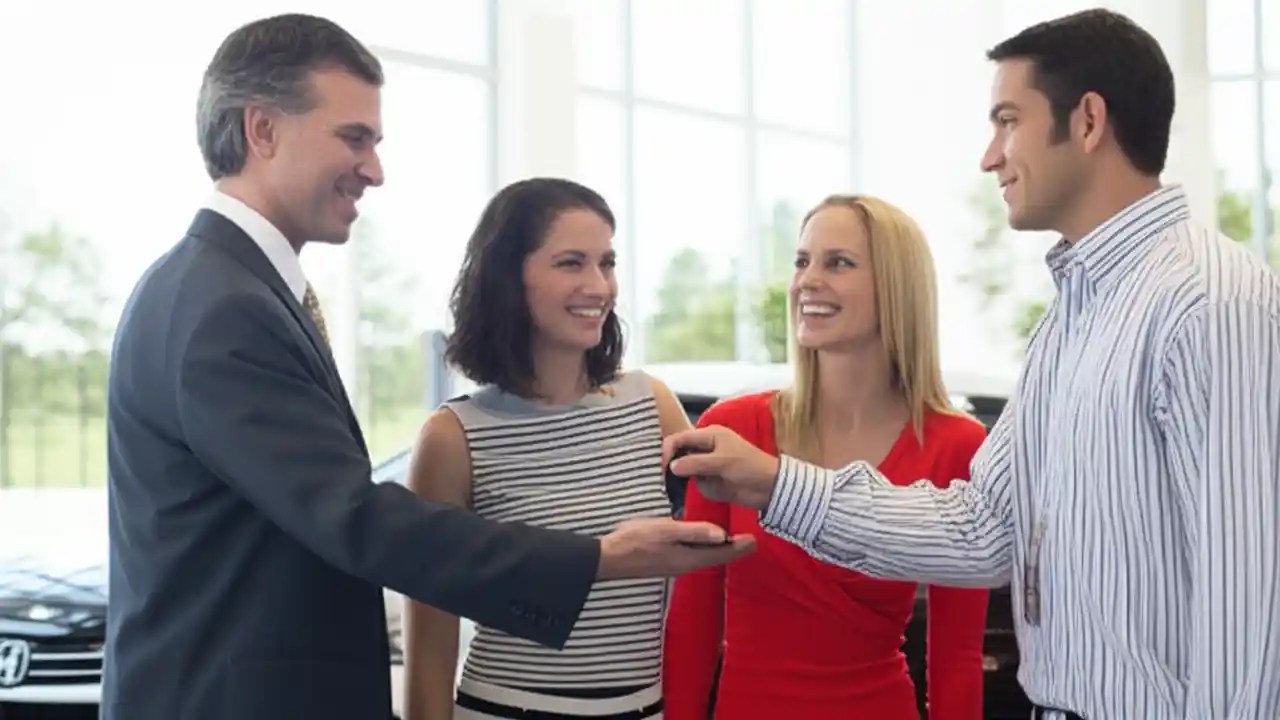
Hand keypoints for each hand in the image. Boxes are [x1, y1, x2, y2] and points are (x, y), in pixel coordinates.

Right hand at [596, 518, 755, 579]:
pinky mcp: (665, 562)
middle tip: (749, 541)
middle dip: (732, 549)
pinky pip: (692, 556)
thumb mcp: (666, 530)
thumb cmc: (636, 540)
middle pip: (715, 557)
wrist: (609, 557)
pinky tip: (702, 543)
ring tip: (731, 541)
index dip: (738, 547)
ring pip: (703, 557)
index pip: (720, 553)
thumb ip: (694, 532)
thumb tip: (722, 535)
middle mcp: (684, 565)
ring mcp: (674, 565)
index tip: (755, 541)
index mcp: (688, 558)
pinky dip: (704, 549)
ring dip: (718, 550)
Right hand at [661, 425, 780, 509]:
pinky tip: (683, 491)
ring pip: (683, 469)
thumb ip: (696, 463)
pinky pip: (693, 482)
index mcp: (709, 435)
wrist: (769, 488)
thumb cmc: (749, 467)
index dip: (667, 449)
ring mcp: (706, 464)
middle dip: (669, 463)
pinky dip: (690, 486)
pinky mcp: (709, 480)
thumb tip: (672, 466)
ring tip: (667, 485)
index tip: (660, 466)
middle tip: (659, 477)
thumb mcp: (722, 462)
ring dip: (678, 477)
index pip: (680, 438)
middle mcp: (704, 447)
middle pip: (678, 452)